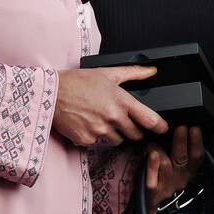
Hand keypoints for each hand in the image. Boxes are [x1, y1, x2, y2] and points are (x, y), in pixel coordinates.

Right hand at [52, 65, 167, 147]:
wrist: (50, 93)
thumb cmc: (78, 81)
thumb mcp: (108, 73)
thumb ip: (134, 73)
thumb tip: (151, 71)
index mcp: (121, 102)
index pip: (149, 119)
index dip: (160, 126)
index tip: (163, 128)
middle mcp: (113, 118)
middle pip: (135, 134)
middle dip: (135, 131)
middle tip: (129, 124)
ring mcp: (99, 131)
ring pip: (117, 140)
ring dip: (115, 134)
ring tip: (103, 120)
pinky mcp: (86, 140)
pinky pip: (97, 143)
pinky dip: (96, 136)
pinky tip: (88, 124)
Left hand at [144, 126, 204, 207]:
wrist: (152, 201)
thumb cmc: (165, 177)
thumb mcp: (179, 166)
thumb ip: (182, 150)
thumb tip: (181, 128)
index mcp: (189, 170)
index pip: (197, 156)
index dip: (197, 142)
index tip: (194, 129)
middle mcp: (180, 177)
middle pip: (182, 158)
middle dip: (181, 141)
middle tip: (180, 128)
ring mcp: (166, 185)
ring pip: (166, 164)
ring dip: (159, 149)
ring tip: (153, 140)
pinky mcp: (152, 191)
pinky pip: (152, 178)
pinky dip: (152, 166)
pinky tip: (151, 154)